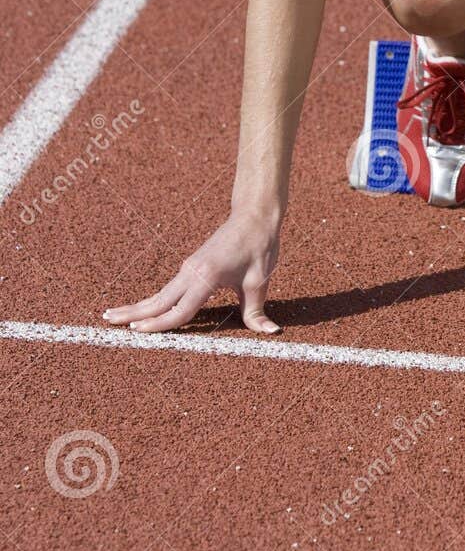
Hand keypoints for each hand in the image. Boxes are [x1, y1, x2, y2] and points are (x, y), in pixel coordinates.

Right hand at [102, 214, 281, 334]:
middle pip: (158, 299)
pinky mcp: (191, 267)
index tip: (138, 333)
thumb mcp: (260, 280)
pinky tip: (143, 309)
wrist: (254, 217)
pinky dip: (153, 301)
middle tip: (107, 322)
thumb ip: (257, 310)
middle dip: (133, 312)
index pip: (180, 309)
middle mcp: (191, 272)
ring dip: (137, 306)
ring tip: (112, 316)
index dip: (160, 325)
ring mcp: (188, 268)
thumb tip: (271, 333)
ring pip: (160, 294)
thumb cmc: (258, 247)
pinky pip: (168, 289)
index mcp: (206, 277)